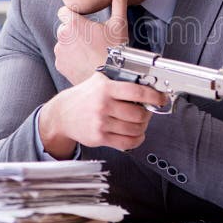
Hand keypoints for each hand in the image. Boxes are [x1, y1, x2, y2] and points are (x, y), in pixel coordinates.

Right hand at [38, 71, 166, 156]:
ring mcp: (101, 123)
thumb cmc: (83, 97)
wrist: (62, 114)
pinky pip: (126, 143)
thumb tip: (145, 82)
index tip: (160, 99)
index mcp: (105, 89)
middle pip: (138, 114)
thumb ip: (119, 79)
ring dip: (142, 127)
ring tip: (140, 122)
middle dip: (148, 114)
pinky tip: (136, 135)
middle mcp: (103, 105)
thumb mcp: (98, 81)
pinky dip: (136, 140)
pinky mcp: (99, 137)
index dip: (153, 96)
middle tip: (147, 111)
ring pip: (134, 129)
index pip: (136, 92)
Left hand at [54, 0, 130, 83]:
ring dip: (72, 45)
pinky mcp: (59, 64)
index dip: (73, 15)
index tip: (84, 21)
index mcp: (74, 23)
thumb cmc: (116, 50)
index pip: (64, 11)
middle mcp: (62, 36)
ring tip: (90, 52)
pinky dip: (71, 58)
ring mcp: (59, 51)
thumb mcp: (119, 24)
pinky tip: (85, 61)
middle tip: (92, 39)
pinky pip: (63, 57)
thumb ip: (118, 1)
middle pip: (66, 28)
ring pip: (64, 43)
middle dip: (75, 32)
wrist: (110, 78)